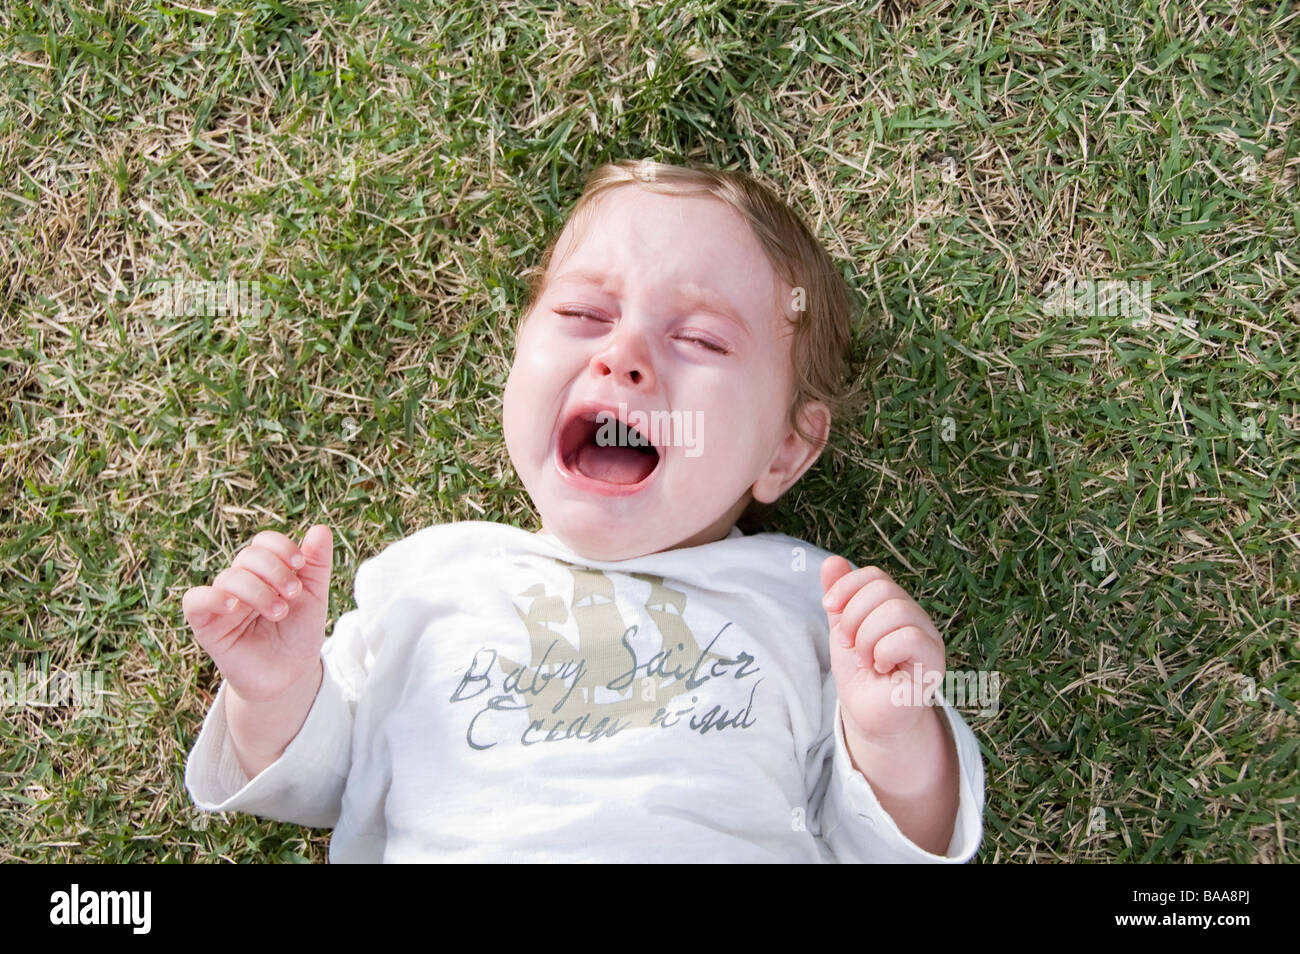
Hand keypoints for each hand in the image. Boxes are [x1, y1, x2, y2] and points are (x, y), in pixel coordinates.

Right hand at [182, 525, 332, 703]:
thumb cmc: (299, 633)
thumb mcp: (314, 596)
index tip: (300, 563)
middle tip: (293, 594)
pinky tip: (234, 606)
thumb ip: (316, 564)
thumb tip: (320, 528)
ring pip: (228, 577)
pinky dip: (213, 597)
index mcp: (266, 571)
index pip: (263, 542)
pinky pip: (195, 600)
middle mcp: (241, 581)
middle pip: (248, 556)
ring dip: (257, 590)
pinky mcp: (205, 623)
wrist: (289, 675)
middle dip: (275, 571)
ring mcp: (222, 601)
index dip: (281, 546)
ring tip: (279, 612)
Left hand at [820, 556, 946, 744]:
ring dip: (866, 638)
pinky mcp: (933, 663)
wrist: (867, 714)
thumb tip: (832, 560)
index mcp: (895, 605)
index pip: (874, 575)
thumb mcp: (842, 629)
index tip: (828, 606)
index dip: (846, 586)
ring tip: (867, 659)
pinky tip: (882, 667)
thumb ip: (840, 597)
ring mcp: (928, 638)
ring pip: (896, 610)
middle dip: (853, 617)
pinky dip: (884, 651)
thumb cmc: (860, 674)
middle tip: (851, 645)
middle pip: (882, 589)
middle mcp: (915, 616)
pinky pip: (909, 637)